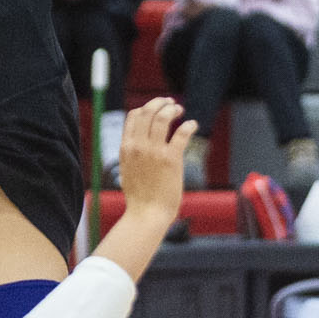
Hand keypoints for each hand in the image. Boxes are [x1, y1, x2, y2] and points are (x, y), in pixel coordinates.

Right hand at [118, 97, 197, 222]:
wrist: (147, 214)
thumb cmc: (139, 196)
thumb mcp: (127, 169)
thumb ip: (131, 154)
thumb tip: (135, 143)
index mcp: (126, 147)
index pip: (134, 115)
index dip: (147, 107)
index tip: (158, 108)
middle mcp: (138, 146)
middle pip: (148, 111)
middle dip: (160, 103)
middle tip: (171, 104)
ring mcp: (154, 151)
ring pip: (163, 117)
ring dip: (173, 109)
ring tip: (180, 111)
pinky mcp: (171, 159)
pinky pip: (181, 133)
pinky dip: (189, 126)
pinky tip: (192, 125)